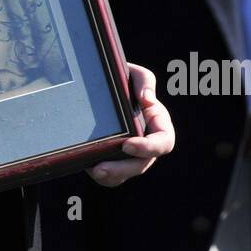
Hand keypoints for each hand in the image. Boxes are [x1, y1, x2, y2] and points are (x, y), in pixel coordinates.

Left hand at [89, 63, 174, 186]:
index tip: (127, 145)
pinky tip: (87, 166)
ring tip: (93, 170)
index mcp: (158, 124)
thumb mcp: (134, 74)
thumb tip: (146, 99)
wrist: (101, 86)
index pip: (163, 142)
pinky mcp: (115, 160)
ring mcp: (131, 154)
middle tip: (100, 169)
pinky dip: (101, 175)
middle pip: (141, 164)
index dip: (148, 147)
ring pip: (125, 174)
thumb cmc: (123, 79)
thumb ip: (145, 80)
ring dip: (111, 176)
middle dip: (123, 169)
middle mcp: (147, 143)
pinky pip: (111, 176)